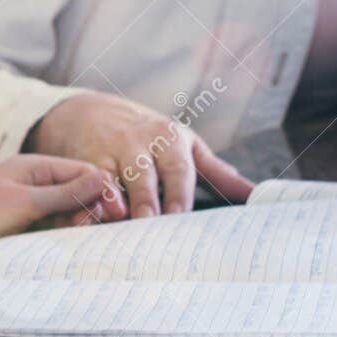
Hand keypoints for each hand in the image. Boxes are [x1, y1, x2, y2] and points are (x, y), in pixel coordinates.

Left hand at [0, 153, 121, 244]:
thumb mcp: (26, 202)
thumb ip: (65, 191)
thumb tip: (102, 177)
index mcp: (34, 166)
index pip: (81, 170)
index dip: (102, 187)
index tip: (118, 209)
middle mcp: (37, 182)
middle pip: (79, 191)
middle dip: (91, 206)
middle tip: (95, 224)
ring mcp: (34, 204)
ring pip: (70, 210)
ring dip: (80, 221)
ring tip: (79, 232)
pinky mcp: (30, 225)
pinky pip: (57, 226)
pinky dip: (67, 232)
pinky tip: (72, 241)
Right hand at [26, 92, 254, 218]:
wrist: (89, 112)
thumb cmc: (147, 135)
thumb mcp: (183, 144)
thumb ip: (216, 171)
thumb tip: (255, 193)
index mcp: (170, 140)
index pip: (178, 168)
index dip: (178, 193)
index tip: (181, 216)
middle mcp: (139, 144)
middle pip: (144, 175)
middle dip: (146, 200)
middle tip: (149, 225)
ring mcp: (108, 153)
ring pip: (111, 180)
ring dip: (114, 201)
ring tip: (118, 221)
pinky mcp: (81, 163)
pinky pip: (85, 186)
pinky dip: (87, 202)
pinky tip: (88, 219)